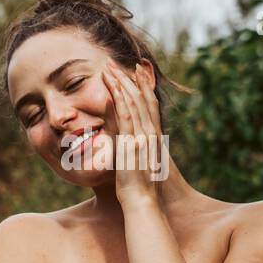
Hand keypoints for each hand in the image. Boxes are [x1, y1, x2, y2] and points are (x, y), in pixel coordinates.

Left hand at [100, 59, 168, 204]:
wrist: (142, 200)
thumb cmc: (138, 186)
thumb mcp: (137, 160)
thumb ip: (133, 145)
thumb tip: (127, 136)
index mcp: (153, 135)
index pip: (150, 104)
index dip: (144, 86)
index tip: (137, 71)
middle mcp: (150, 132)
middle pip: (142, 98)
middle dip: (131, 79)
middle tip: (120, 62)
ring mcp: (141, 136)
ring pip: (132, 102)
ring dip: (120, 83)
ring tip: (109, 68)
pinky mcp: (130, 142)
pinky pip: (124, 116)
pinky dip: (119, 99)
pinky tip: (112, 87)